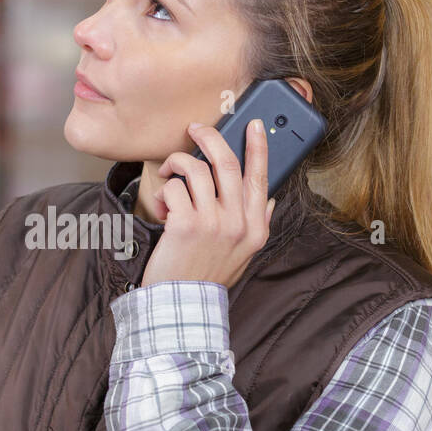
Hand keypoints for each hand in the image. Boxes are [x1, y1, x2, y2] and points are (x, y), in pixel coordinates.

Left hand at [140, 119, 275, 288]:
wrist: (183, 305)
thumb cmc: (208, 277)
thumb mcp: (243, 255)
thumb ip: (257, 225)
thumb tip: (269, 200)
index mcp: (255, 228)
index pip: (261, 178)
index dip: (258, 147)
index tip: (255, 125)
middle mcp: (238, 223)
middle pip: (227, 162)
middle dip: (209, 137)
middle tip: (195, 130)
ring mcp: (213, 222)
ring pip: (196, 169)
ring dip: (177, 164)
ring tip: (169, 176)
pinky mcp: (186, 224)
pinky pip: (174, 187)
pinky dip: (164, 192)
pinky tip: (162, 208)